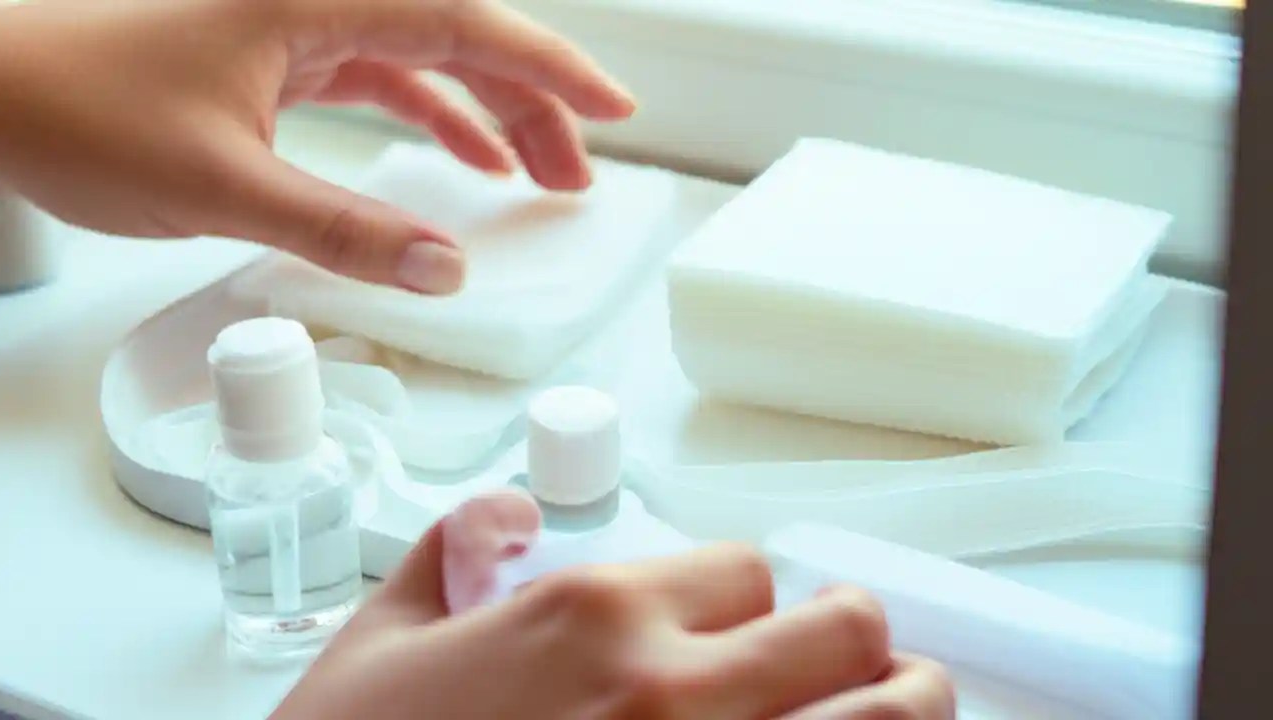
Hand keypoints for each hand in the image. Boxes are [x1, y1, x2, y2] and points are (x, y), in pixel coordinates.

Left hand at [0, 0, 635, 293]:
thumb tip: (445, 268)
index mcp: (316, 0)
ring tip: (537, 176)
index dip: (552, 70)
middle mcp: (318, 1)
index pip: (468, 25)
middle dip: (532, 104)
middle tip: (580, 173)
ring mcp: (299, 27)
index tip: (616, 109)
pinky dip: (430, 120)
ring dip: (487, 115)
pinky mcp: (279, 60)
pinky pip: (382, 82)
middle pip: (462, 40)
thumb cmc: (78, 110)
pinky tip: (457, 163)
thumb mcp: (223, 184)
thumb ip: (342, 228)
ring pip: (427, 63)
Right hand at [270, 504, 955, 718]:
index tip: (735, 622)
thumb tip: (505, 512)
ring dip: (901, 708)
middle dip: (854, 640)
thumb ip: (452, 557)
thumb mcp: (379, 652)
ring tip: (892, 708)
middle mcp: (675, 693)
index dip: (744, 597)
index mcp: (594, 618)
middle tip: (846, 660)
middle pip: (846, 633)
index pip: (746, 571)